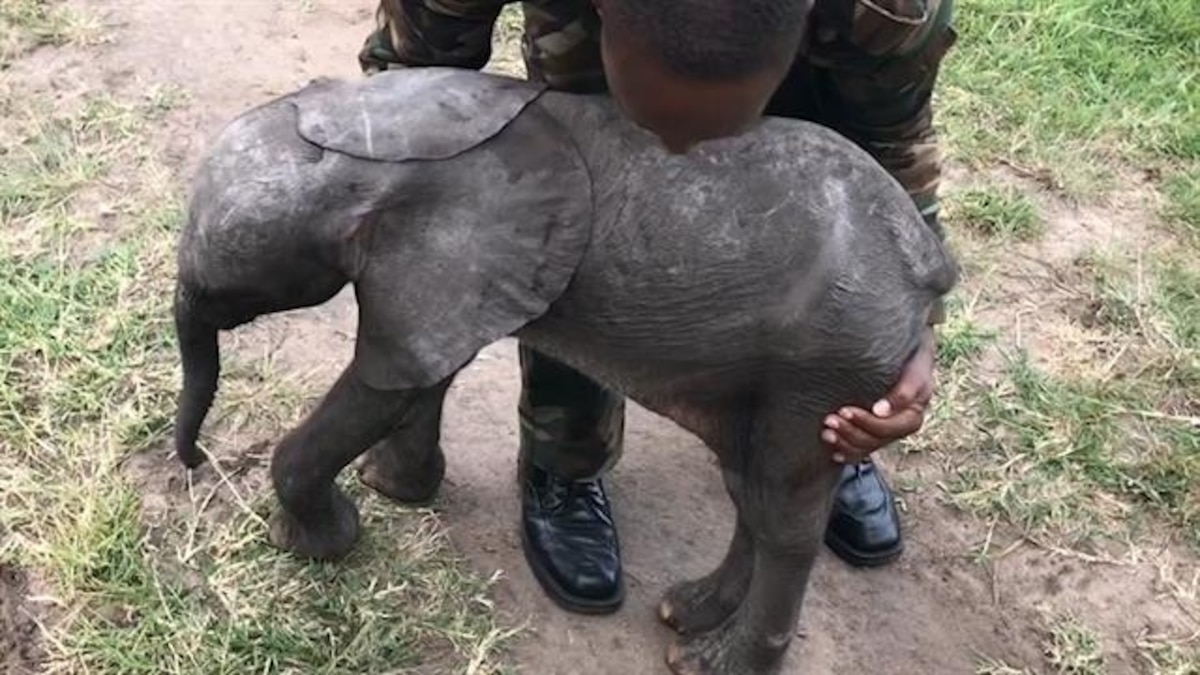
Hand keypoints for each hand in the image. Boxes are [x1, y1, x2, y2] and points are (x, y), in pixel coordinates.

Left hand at [821, 327, 935, 463]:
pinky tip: (833, 452)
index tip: (844, 410)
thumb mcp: (914, 372)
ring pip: (864, 448)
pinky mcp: (872, 433)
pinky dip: (846, 453)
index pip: (887, 428)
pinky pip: (860, 452)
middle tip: (829, 420)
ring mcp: (885, 434)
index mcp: (911, 418)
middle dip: (850, 432)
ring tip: (826, 432)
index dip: (865, 422)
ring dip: (844, 442)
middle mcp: (898, 429)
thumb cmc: (910, 361)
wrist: (906, 354)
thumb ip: (903, 392)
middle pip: (873, 440)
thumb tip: (880, 412)